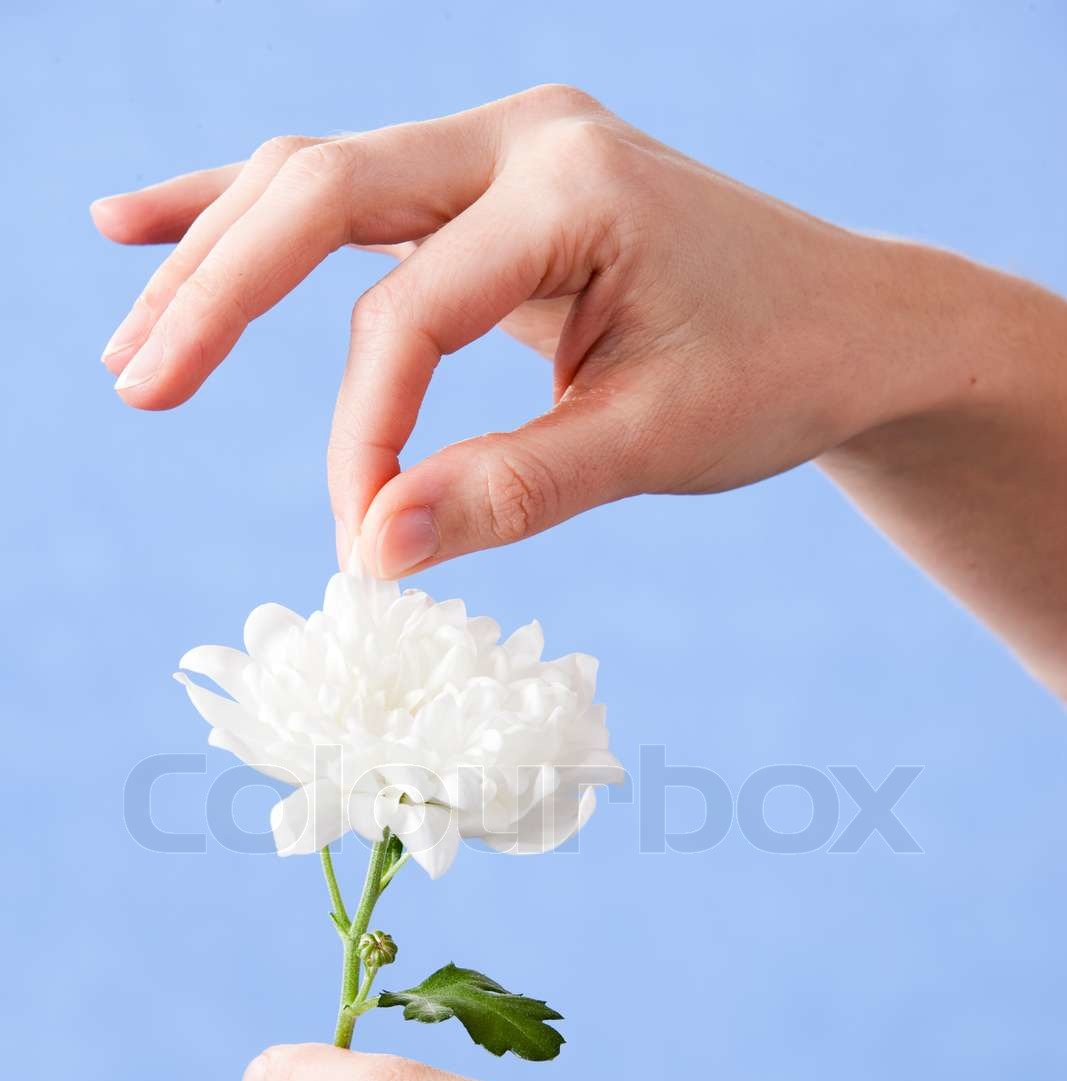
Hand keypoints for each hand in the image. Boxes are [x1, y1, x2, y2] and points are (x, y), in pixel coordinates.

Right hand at [90, 85, 915, 578]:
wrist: (848, 319)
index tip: (360, 539)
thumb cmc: (773, 373)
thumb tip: (373, 552)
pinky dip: (251, 219)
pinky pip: (350, 195)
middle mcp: (523, 137)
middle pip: (320, 190)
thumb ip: (513, 490)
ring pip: (317, 180)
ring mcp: (501, 147)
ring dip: (216, 257)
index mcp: (572, 186)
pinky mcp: (489, 184)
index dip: (363, 434)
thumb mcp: (655, 441)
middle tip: (140, 389)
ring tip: (135, 347)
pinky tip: (148, 227)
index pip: (411, 312)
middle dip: (219, 293)